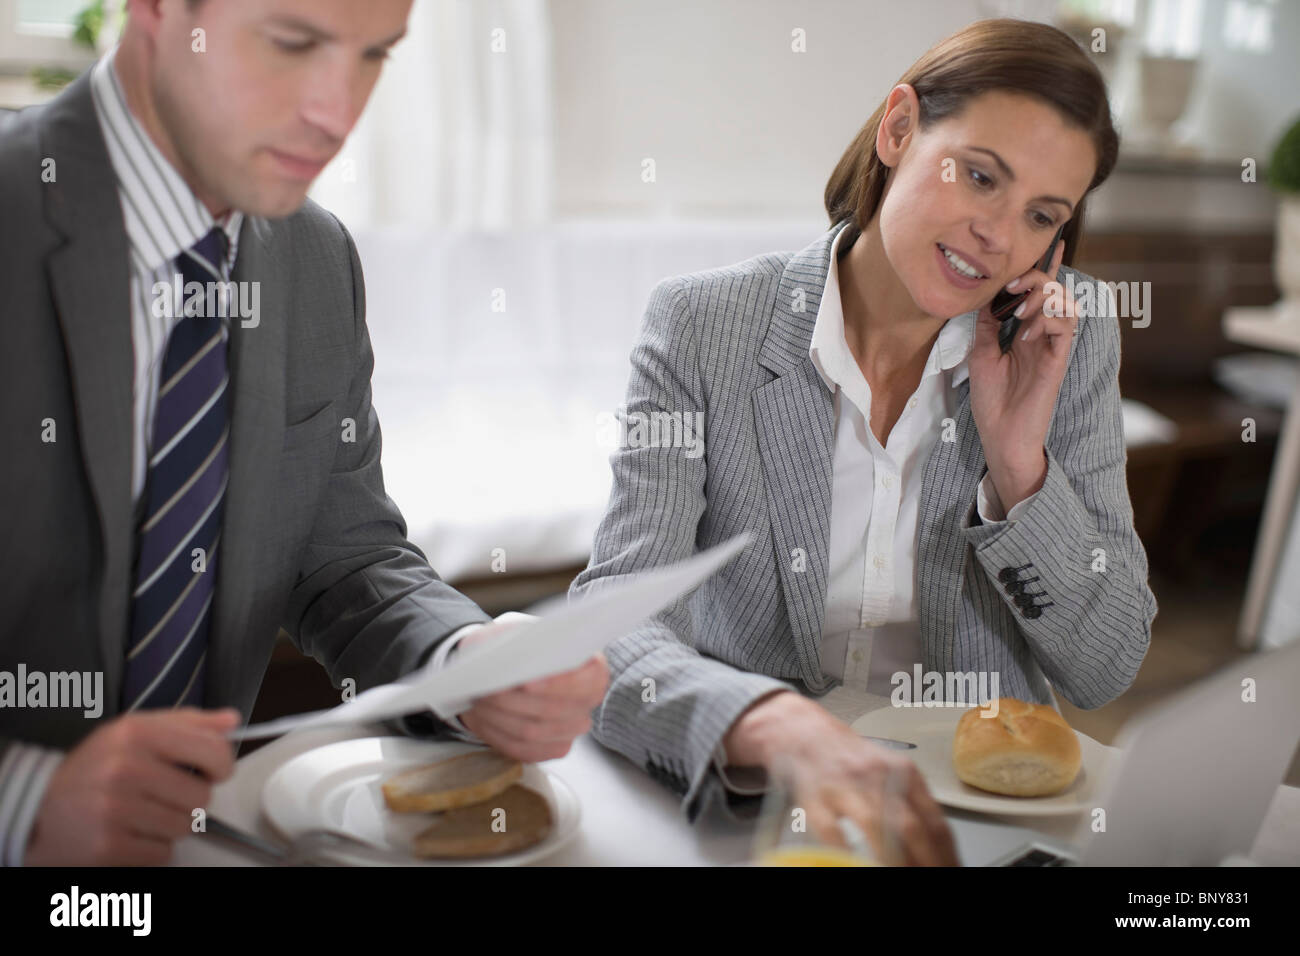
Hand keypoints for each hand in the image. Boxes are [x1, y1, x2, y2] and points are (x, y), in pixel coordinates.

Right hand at [23, 707, 238, 865]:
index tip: (215, 771)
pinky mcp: (108, 846)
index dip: (222, 764)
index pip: (212, 750)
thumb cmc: (94, 767)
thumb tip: (231, 721)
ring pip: (185, 826)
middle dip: (190, 799)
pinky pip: (163, 853)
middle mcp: (126, 768)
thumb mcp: (134, 730)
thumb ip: (187, 723)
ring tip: (143, 813)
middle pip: (202, 796)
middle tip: (164, 795)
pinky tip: (131, 832)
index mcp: (137, 733)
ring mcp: (115, 809)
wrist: (38, 808)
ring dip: (171, 824)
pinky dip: (153, 847)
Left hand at [455, 622, 608, 762]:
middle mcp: (588, 700)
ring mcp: (573, 728)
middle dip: (514, 700)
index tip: (526, 683)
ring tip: (478, 700)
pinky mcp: (554, 748)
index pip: (586, 682)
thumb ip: (522, 644)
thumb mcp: (519, 632)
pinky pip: (523, 749)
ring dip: (499, 716)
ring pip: (533, 731)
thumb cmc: (517, 645)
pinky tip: (482, 718)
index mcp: (593, 668)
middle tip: (486, 689)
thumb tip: (511, 663)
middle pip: (554, 710)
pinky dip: (497, 733)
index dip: (556, 686)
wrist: (506, 665)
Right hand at [724, 692, 958, 865]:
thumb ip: (911, 803)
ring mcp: (845, 786)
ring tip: (897, 874)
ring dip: (890, 860)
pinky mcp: (815, 797)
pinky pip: (832, 830)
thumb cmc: (850, 759)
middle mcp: (877, 777)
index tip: (949, 870)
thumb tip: (937, 847)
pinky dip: (845, 853)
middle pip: (909, 827)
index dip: (944, 854)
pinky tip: (854, 865)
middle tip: (930, 877)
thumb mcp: (889, 772)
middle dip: (924, 861)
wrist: (803, 732)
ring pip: (874, 827)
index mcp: (903, 773)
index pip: (934, 822)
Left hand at [967, 237, 1077, 507]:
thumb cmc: (992, 400)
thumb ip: (987, 324)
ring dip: (1045, 296)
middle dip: (1036, 277)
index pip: (1039, 292)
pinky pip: (1066, 327)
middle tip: (1013, 283)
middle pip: (1054, 290)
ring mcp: (1052, 347)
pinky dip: (1049, 319)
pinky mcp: (1058, 361)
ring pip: (1067, 304)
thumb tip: (986, 294)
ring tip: (1021, 308)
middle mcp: (1042, 335)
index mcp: (1025, 331)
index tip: (1050, 241)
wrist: (1000, 435)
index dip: (1046, 266)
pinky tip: (1028, 332)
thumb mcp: (981, 354)